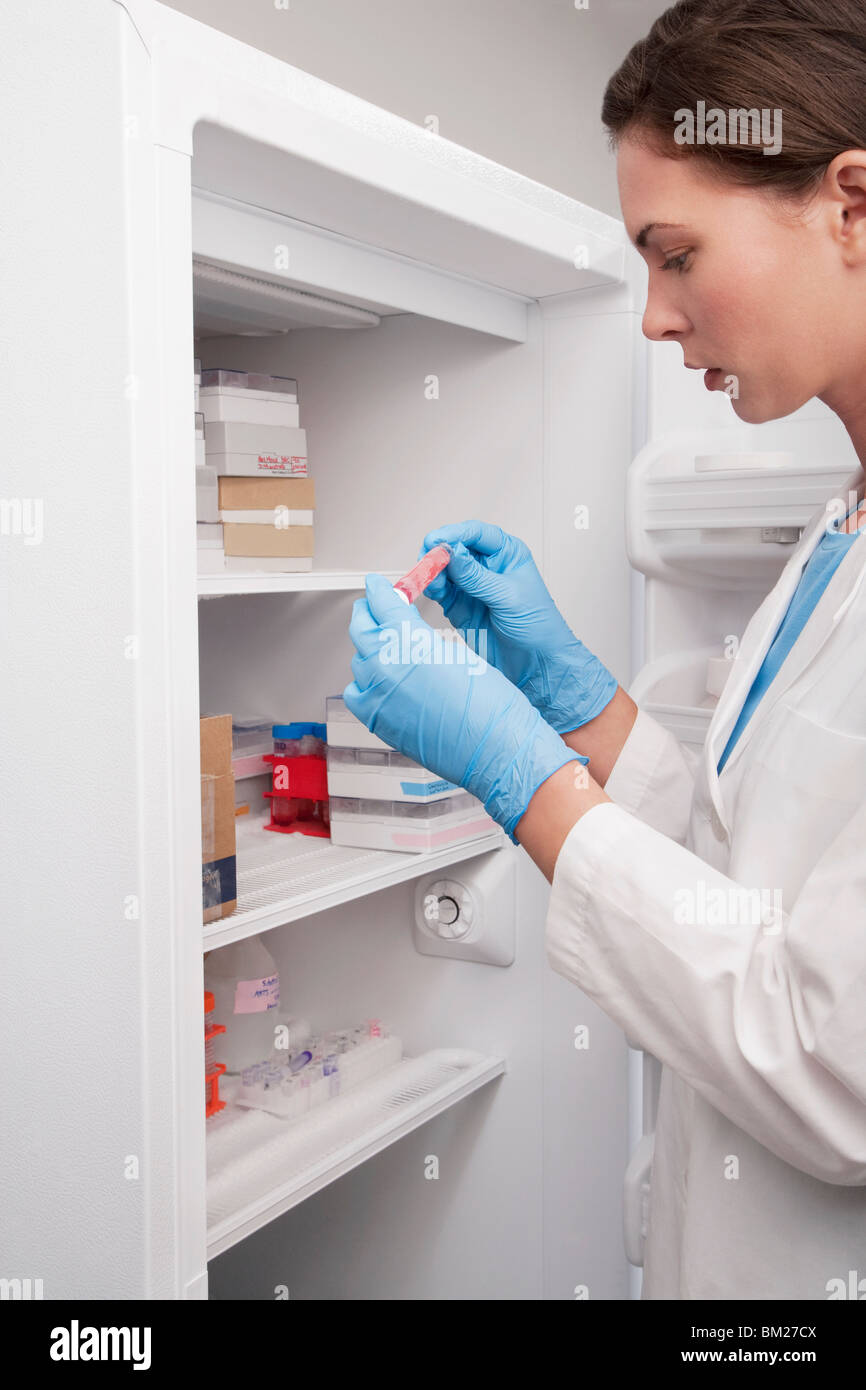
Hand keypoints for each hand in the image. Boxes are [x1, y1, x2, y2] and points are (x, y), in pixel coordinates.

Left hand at [343, 574, 586, 842]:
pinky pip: (358, 694)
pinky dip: (366, 685)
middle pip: (362, 628)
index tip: (376, 586)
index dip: (378, 590)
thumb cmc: (491, 705)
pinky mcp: (377, 721)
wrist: (496, 748)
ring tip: (388, 649)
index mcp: (409, 640)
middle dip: (369, 614)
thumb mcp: (459, 652)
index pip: (381, 602)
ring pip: (360, 661)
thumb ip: (422, 637)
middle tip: (376, 609)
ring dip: (370, 651)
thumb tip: (406, 629)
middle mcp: (386, 666)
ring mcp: (378, 695)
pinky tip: (383, 684)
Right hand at [417, 521, 617, 733]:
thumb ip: (476, 576)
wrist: (536, 663)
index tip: (436, 540)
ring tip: (430, 580)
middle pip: (455, 548)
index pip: (476, 533)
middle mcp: (487, 566)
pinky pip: (441, 590)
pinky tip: (431, 590)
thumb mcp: (507, 596)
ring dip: (433, 571)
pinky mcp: (459, 606)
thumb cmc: (536, 625)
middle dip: (438, 552)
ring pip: (444, 569)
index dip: (454, 533)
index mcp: (507, 554)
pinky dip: (432, 588)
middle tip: (426, 560)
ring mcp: (471, 586)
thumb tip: (449, 551)